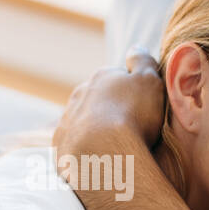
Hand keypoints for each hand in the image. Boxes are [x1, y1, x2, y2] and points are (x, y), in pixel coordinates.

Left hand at [52, 49, 166, 159]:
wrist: (104, 153)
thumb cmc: (133, 115)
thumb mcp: (149, 80)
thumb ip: (143, 61)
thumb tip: (135, 49)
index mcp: (101, 78)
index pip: (117, 79)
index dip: (132, 93)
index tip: (143, 108)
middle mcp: (79, 95)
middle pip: (97, 100)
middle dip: (110, 110)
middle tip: (130, 130)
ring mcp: (66, 121)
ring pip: (82, 122)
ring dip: (95, 132)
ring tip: (115, 148)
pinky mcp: (60, 147)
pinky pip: (73, 146)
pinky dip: (84, 151)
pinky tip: (99, 160)